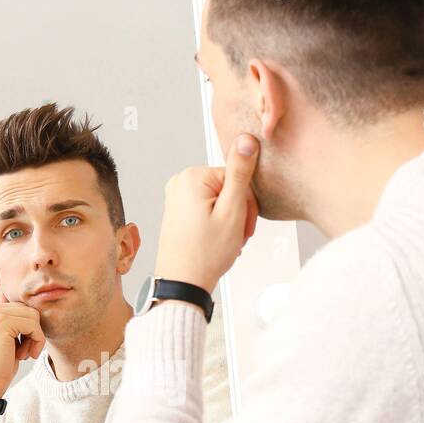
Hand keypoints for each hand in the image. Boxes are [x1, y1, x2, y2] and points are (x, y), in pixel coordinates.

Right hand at [0, 291, 44, 398]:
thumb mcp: (7, 339)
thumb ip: (14, 320)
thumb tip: (32, 304)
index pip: (21, 307)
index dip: (27, 328)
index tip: (20, 347)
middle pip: (28, 309)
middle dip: (32, 332)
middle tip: (23, 353)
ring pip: (33, 315)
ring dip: (35, 337)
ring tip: (23, 354)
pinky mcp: (1, 323)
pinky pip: (33, 325)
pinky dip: (37, 341)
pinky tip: (26, 356)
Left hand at [153, 133, 259, 293]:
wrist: (182, 283)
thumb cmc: (204, 254)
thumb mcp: (231, 211)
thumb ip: (240, 173)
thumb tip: (246, 139)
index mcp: (192, 177)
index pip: (237, 177)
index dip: (247, 204)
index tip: (244, 225)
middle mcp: (180, 182)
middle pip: (228, 188)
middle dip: (238, 213)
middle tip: (235, 236)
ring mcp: (176, 197)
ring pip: (220, 200)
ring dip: (230, 221)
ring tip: (225, 241)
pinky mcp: (177, 210)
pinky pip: (208, 209)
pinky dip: (217, 225)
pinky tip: (215, 241)